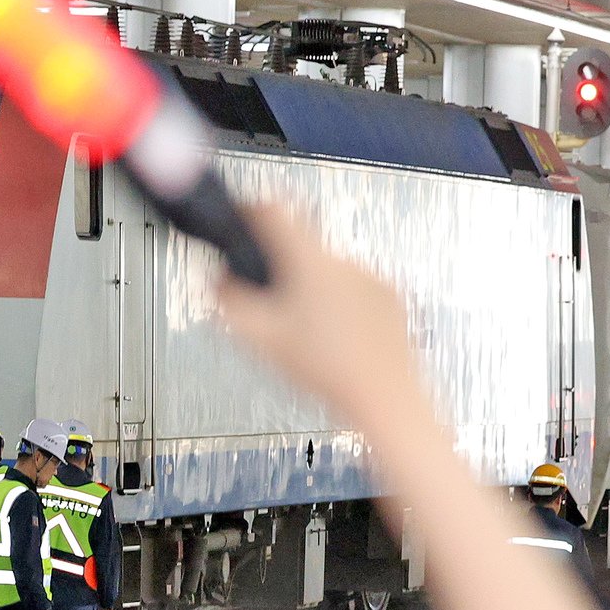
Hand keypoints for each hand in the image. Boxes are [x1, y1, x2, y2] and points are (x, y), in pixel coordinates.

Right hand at [217, 196, 418, 439]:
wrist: (384, 398)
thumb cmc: (326, 371)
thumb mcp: (260, 340)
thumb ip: (228, 303)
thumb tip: (219, 280)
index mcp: (311, 263)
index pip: (273, 211)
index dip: (248, 210)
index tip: (238, 218)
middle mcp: (345, 261)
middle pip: (300, 247)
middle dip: (280, 268)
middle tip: (268, 305)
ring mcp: (372, 278)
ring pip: (328, 272)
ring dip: (311, 290)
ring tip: (306, 333)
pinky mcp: (390, 298)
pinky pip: (355, 290)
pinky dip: (340, 306)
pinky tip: (335, 338)